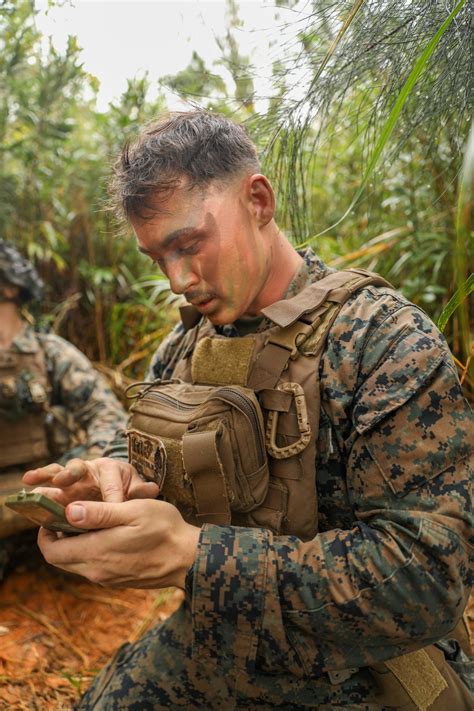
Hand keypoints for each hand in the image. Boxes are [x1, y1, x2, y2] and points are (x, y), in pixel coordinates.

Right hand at [22, 457, 158, 505]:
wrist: (120, 493)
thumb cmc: (129, 490)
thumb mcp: (138, 489)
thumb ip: (142, 491)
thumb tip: (151, 489)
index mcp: (111, 469)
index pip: (110, 481)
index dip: (111, 494)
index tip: (112, 506)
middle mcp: (90, 470)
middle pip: (78, 468)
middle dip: (70, 474)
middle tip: (61, 480)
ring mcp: (73, 480)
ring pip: (58, 473)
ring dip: (47, 476)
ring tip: (33, 480)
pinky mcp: (61, 490)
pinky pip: (47, 484)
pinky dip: (38, 480)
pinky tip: (27, 482)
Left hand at [37, 498, 199, 589]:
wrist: (189, 559)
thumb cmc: (164, 529)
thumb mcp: (133, 512)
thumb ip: (99, 513)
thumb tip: (69, 511)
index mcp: (96, 552)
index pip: (52, 551)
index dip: (44, 534)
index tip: (51, 515)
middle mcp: (97, 571)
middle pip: (60, 559)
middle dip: (57, 538)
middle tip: (67, 515)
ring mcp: (107, 578)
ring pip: (76, 563)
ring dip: (74, 545)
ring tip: (88, 521)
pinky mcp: (118, 580)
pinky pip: (93, 567)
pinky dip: (90, 552)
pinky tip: (106, 535)